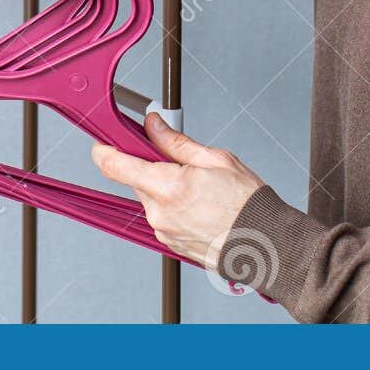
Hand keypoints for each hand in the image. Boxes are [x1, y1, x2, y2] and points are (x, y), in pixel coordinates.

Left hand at [91, 113, 264, 272]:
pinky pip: (160, 215)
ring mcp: (163, 230)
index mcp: (168, 187)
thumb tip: (153, 125)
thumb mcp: (216, 159)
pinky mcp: (169, 242)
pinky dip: (171, 204)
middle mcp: (159, 212)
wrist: (265, 244)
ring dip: (162, 186)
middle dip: (148, 166)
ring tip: (196, 187)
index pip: (115, 166)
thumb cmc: (248, 205)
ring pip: (148, 197)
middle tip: (176, 160)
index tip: (103, 141)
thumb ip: (176, 142)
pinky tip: (197, 204)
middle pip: (135, 179)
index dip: (104, 150)